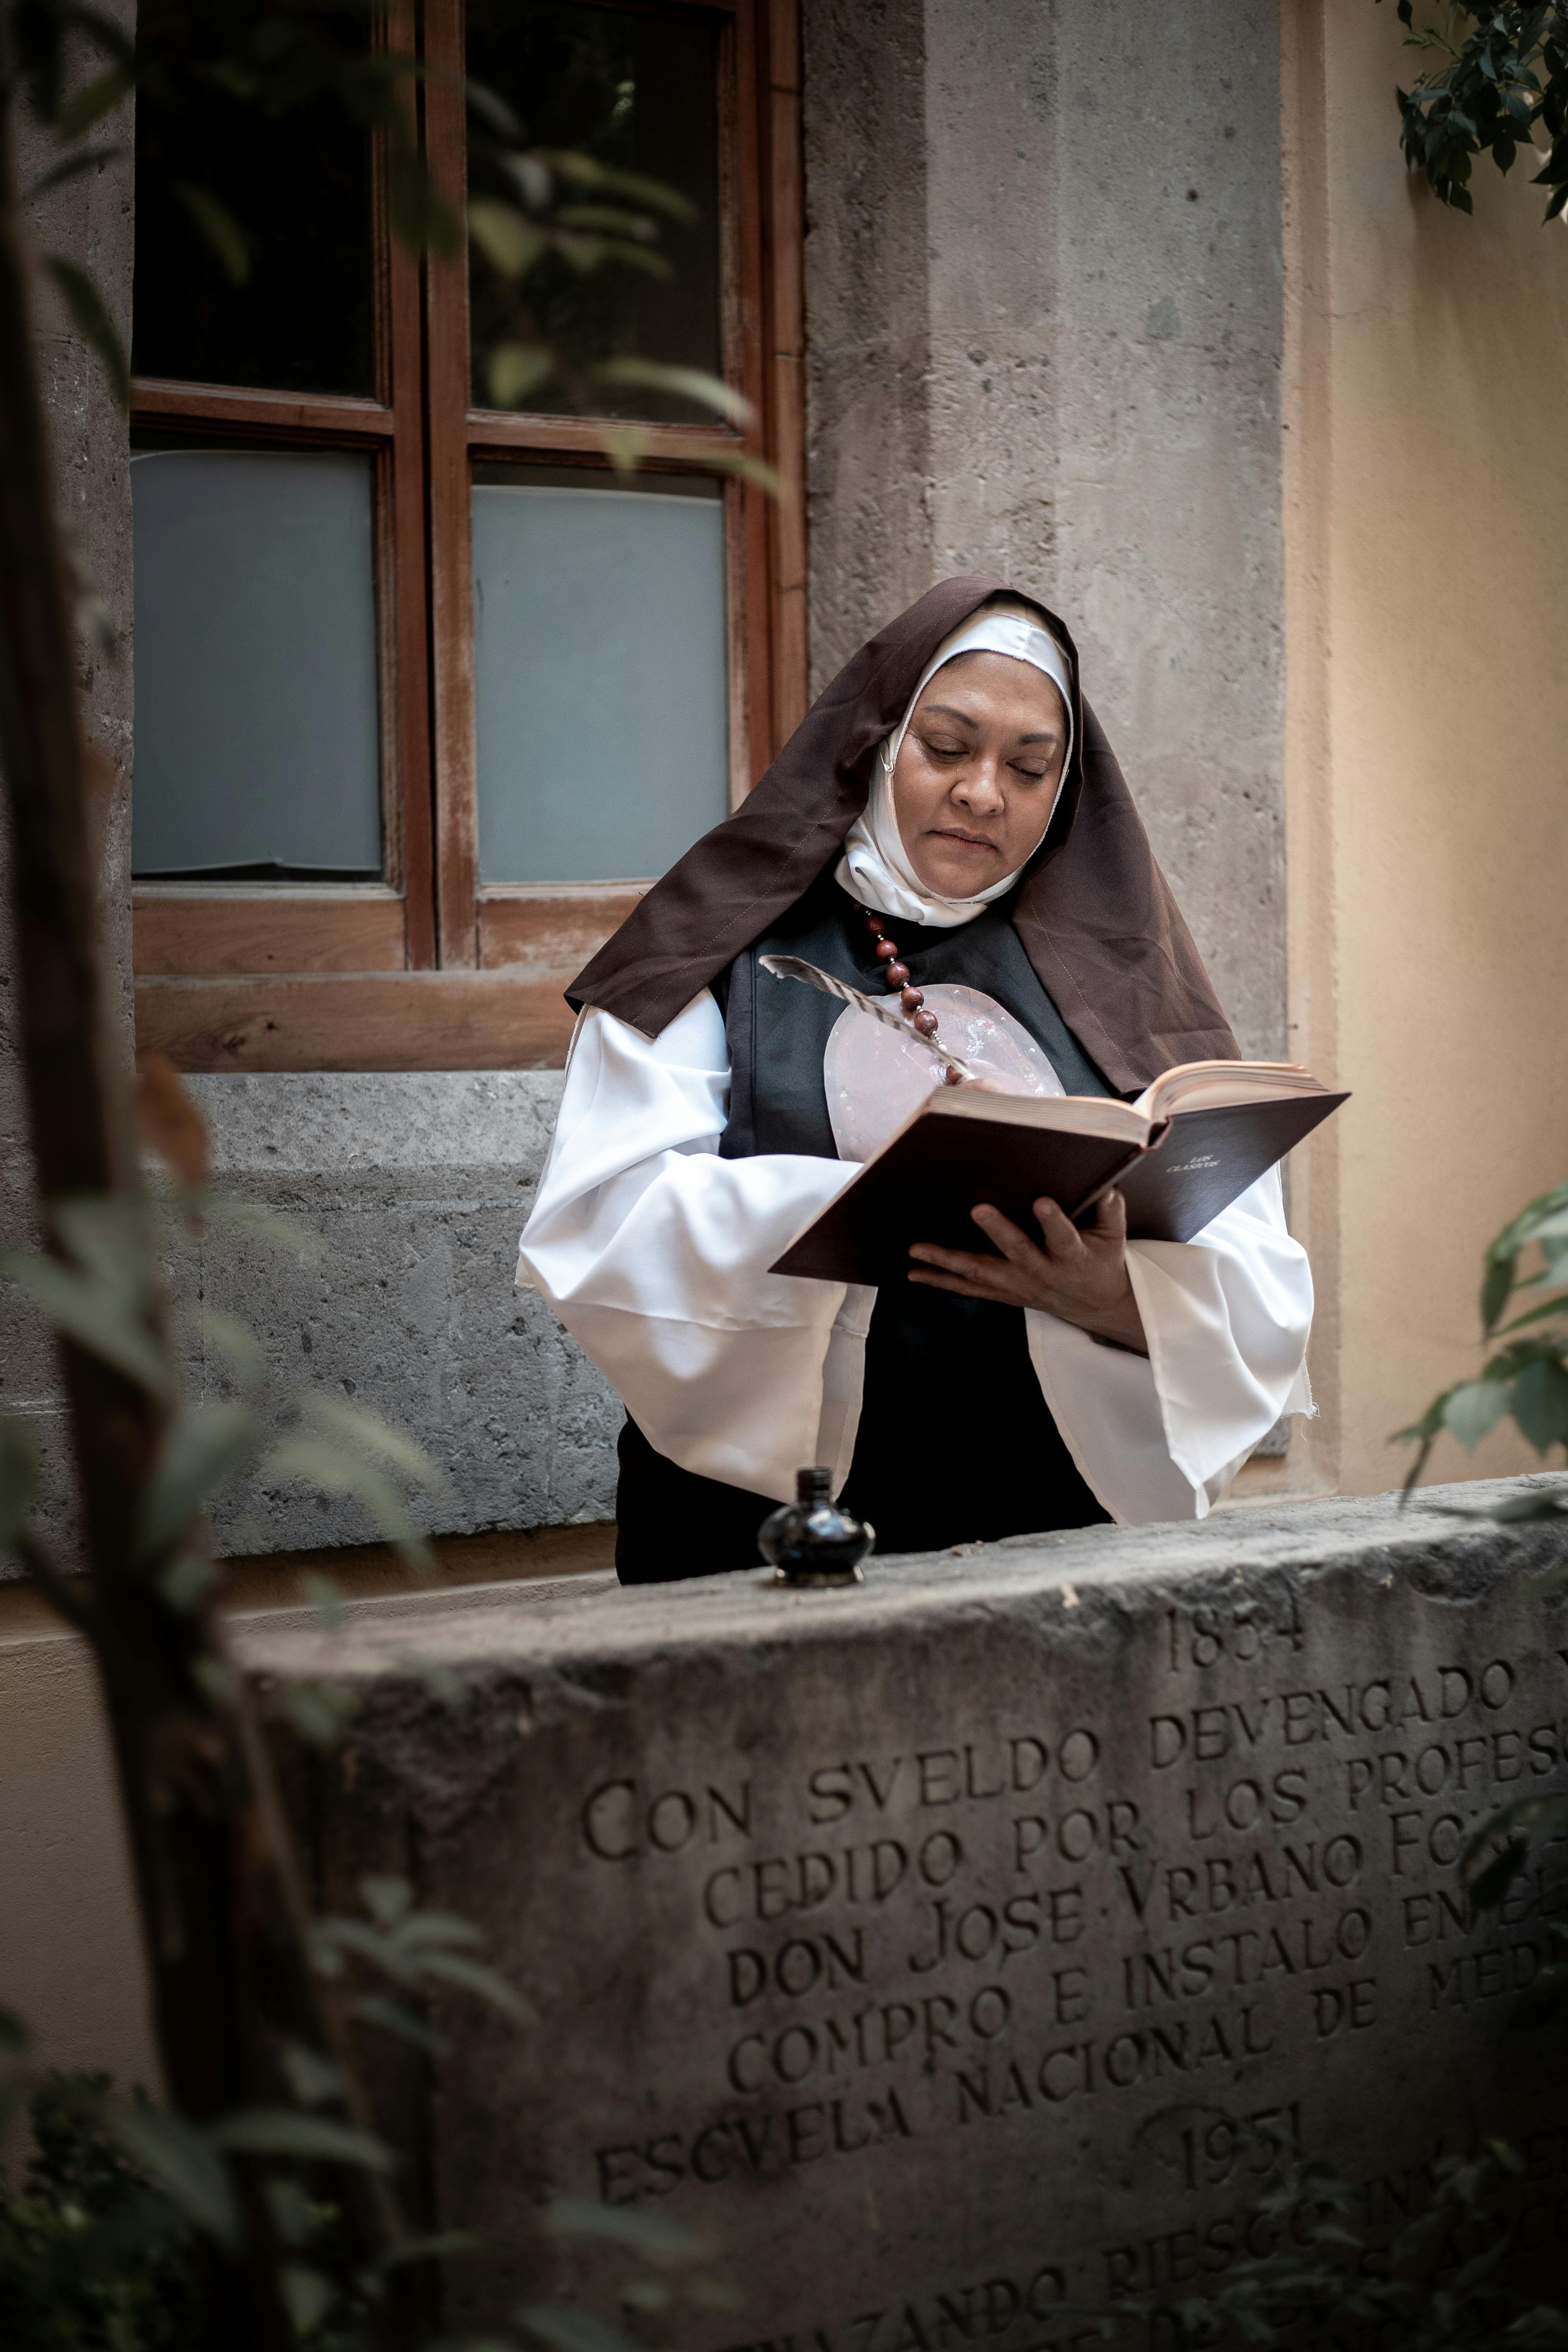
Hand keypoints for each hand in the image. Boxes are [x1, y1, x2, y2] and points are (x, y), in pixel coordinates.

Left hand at [907, 1189, 1147, 1353]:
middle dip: (998, 1232)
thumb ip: (1110, 1211)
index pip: (1064, 1239)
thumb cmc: (1102, 1260)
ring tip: (917, 1249)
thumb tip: (1106, 1186)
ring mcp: (1018, 1286)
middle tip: (979, 1209)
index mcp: (1073, 1257)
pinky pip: (968, 1288)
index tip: (1042, 1201)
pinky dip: (940, 1281)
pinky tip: (914, 1273)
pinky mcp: (1002, 1294)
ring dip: (947, 1261)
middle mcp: (1042, 1273)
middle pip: (1018, 1253)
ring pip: (980, 1273)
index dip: (1054, 1222)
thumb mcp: (1114, 1237)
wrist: (1094, 1304)